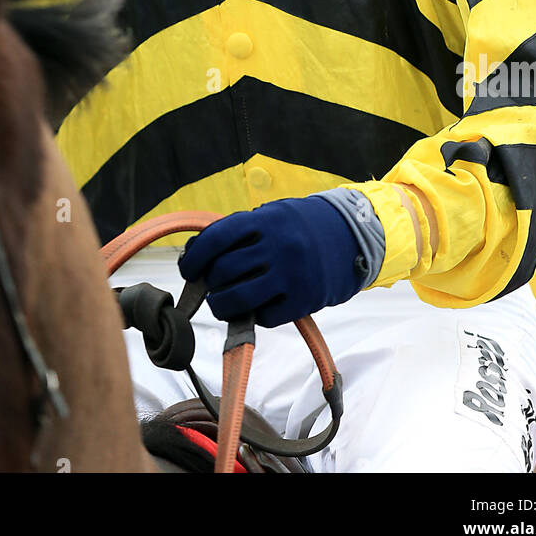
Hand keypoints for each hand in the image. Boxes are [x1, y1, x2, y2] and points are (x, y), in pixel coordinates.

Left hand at [177, 194, 374, 327]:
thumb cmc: (296, 228)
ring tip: (223, 302)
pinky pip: (264, 317)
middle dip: (210, 283)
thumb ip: (237, 233)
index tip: (188, 269)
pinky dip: (252, 316)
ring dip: (222, 305)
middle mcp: (279, 246)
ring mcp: (292, 275)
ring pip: (238, 299)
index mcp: (266, 220)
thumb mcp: (269, 218)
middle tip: (213, 286)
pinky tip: (255, 307)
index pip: (217, 238)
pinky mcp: (303, 301)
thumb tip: (195, 257)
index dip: (196, 256)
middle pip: (224, 271)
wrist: (347, 238)